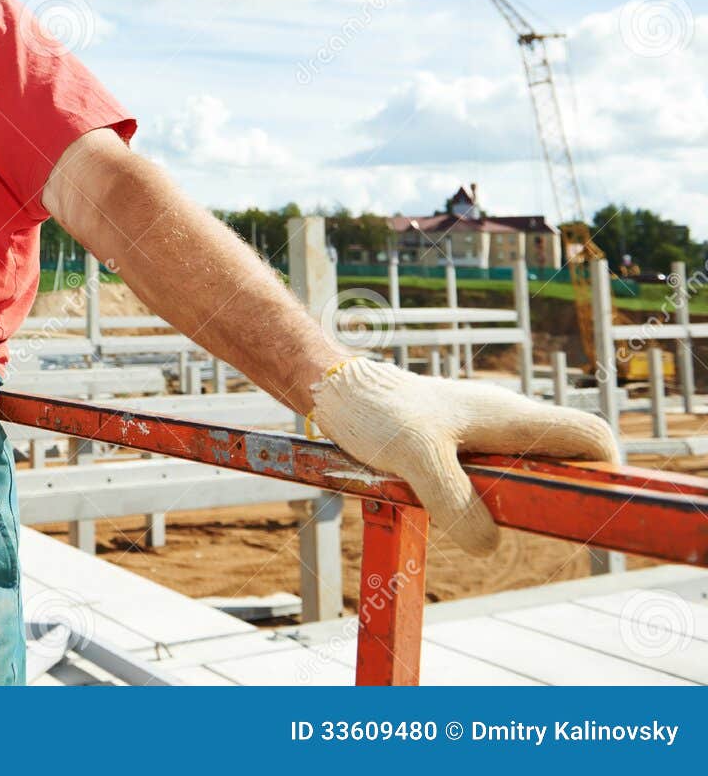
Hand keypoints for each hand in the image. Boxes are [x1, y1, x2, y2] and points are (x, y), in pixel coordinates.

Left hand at [310, 357, 619, 554]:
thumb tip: (490, 545)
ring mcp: (481, 431)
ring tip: (487, 521)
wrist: (333, 390)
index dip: (604, 472)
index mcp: (511, 416)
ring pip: (522, 470)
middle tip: (532, 527)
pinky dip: (481, 498)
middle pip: (562, 459)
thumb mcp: (415, 459)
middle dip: (558, 495)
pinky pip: (487, 476)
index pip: (590, 436)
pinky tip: (452, 512)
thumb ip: (455, 503)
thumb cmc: (375, 412)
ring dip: (515, 500)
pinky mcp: (455, 443)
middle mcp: (505, 420)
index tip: (583, 508)